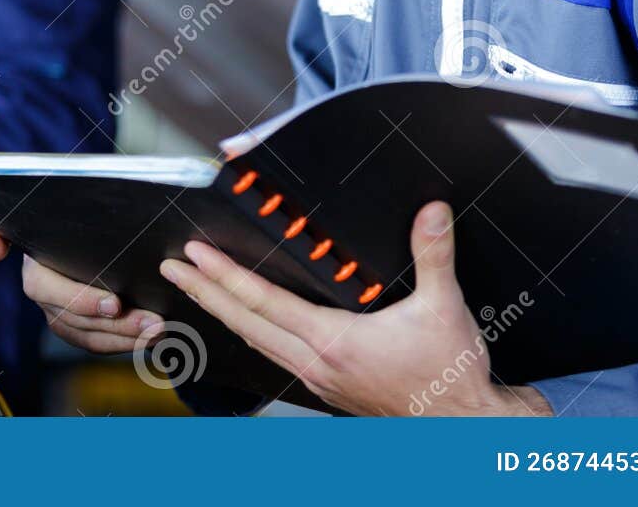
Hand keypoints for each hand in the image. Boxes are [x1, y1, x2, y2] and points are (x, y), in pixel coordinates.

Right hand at [0, 228, 162, 353]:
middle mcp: (45, 299)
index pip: (48, 291)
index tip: (115, 302)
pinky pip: (101, 343)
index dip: (80, 300)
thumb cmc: (62, 217)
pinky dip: (128, 343)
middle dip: (116, 325)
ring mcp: (62, 316)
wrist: (75, 226)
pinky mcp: (81, 329)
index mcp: (34, 271)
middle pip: (77, 322)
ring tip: (159, 330)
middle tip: (153, 320)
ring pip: (91, 338)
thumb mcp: (38, 212)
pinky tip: (154, 338)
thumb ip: (5, 227)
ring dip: (127, 338)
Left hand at [159, 201, 551, 415]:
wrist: (463, 426)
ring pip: (256, 343)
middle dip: (204, 293)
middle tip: (174, 268)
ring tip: (200, 290)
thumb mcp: (444, 309)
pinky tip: (250, 325)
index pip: (263, 302)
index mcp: (333, 342)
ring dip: (224, 313)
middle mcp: (316, 363)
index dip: (224, 276)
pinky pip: (276, 356)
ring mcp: (318, 379)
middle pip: (244, 324)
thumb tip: (431, 212)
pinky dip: (253, 334)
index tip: (195, 255)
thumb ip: (434, 255)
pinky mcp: (329, 386)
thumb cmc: (449, 378)